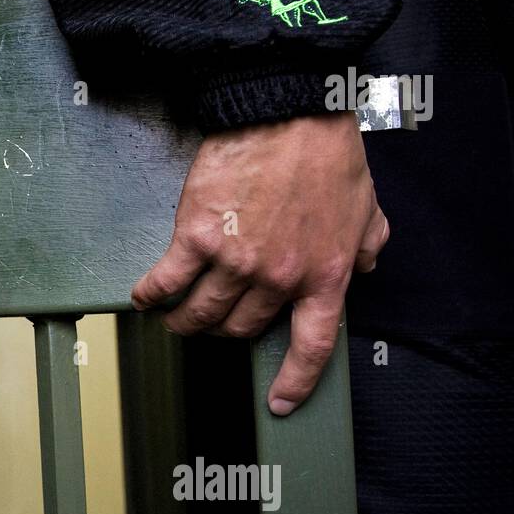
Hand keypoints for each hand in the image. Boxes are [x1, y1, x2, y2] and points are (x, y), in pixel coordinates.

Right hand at [131, 110, 388, 415]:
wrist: (286, 111)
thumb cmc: (326, 151)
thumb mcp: (367, 206)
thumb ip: (367, 245)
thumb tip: (365, 266)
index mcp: (325, 276)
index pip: (311, 347)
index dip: (295, 381)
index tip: (282, 402)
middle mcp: (279, 278)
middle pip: (241, 329)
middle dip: (226, 332)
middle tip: (214, 321)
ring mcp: (235, 261)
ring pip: (201, 313)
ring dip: (184, 321)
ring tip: (173, 316)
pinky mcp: (197, 237)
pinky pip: (167, 282)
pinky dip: (152, 295)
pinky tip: (145, 297)